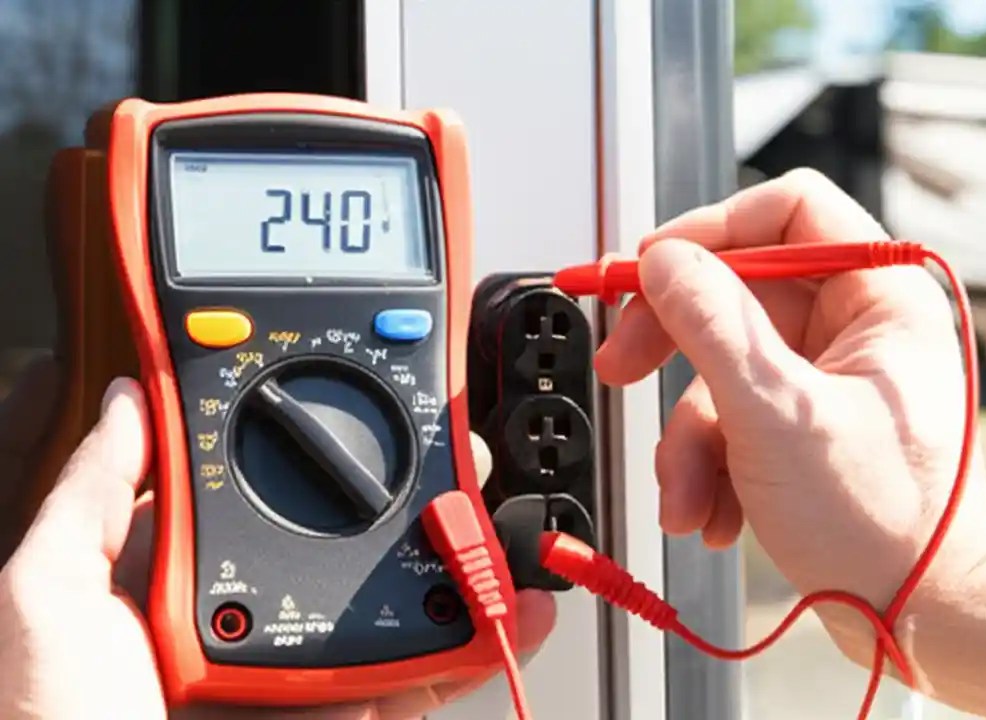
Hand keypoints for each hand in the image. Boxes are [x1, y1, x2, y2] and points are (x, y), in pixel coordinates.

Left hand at [0, 377, 554, 719]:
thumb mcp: (49, 604)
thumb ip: (85, 501)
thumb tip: (131, 401)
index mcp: (176, 582)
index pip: (250, 487)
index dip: (303, 439)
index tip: (351, 395)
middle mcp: (251, 618)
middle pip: (345, 536)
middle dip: (409, 489)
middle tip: (454, 452)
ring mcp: (306, 670)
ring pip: (399, 598)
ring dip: (458, 558)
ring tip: (496, 521)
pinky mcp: (353, 713)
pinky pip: (426, 672)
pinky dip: (479, 639)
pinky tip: (510, 609)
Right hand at [594, 169, 985, 663]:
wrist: (918, 618)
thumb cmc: (885, 524)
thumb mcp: (777, 413)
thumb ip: (712, 325)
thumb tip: (665, 263)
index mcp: (879, 296)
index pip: (787, 212)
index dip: (711, 229)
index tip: (652, 266)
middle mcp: (858, 327)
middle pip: (738, 292)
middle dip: (674, 344)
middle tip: (623, 365)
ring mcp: (831, 379)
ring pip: (725, 369)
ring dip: (690, 438)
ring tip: (687, 495)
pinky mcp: (808, 427)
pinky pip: (737, 417)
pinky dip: (711, 465)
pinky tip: (714, 511)